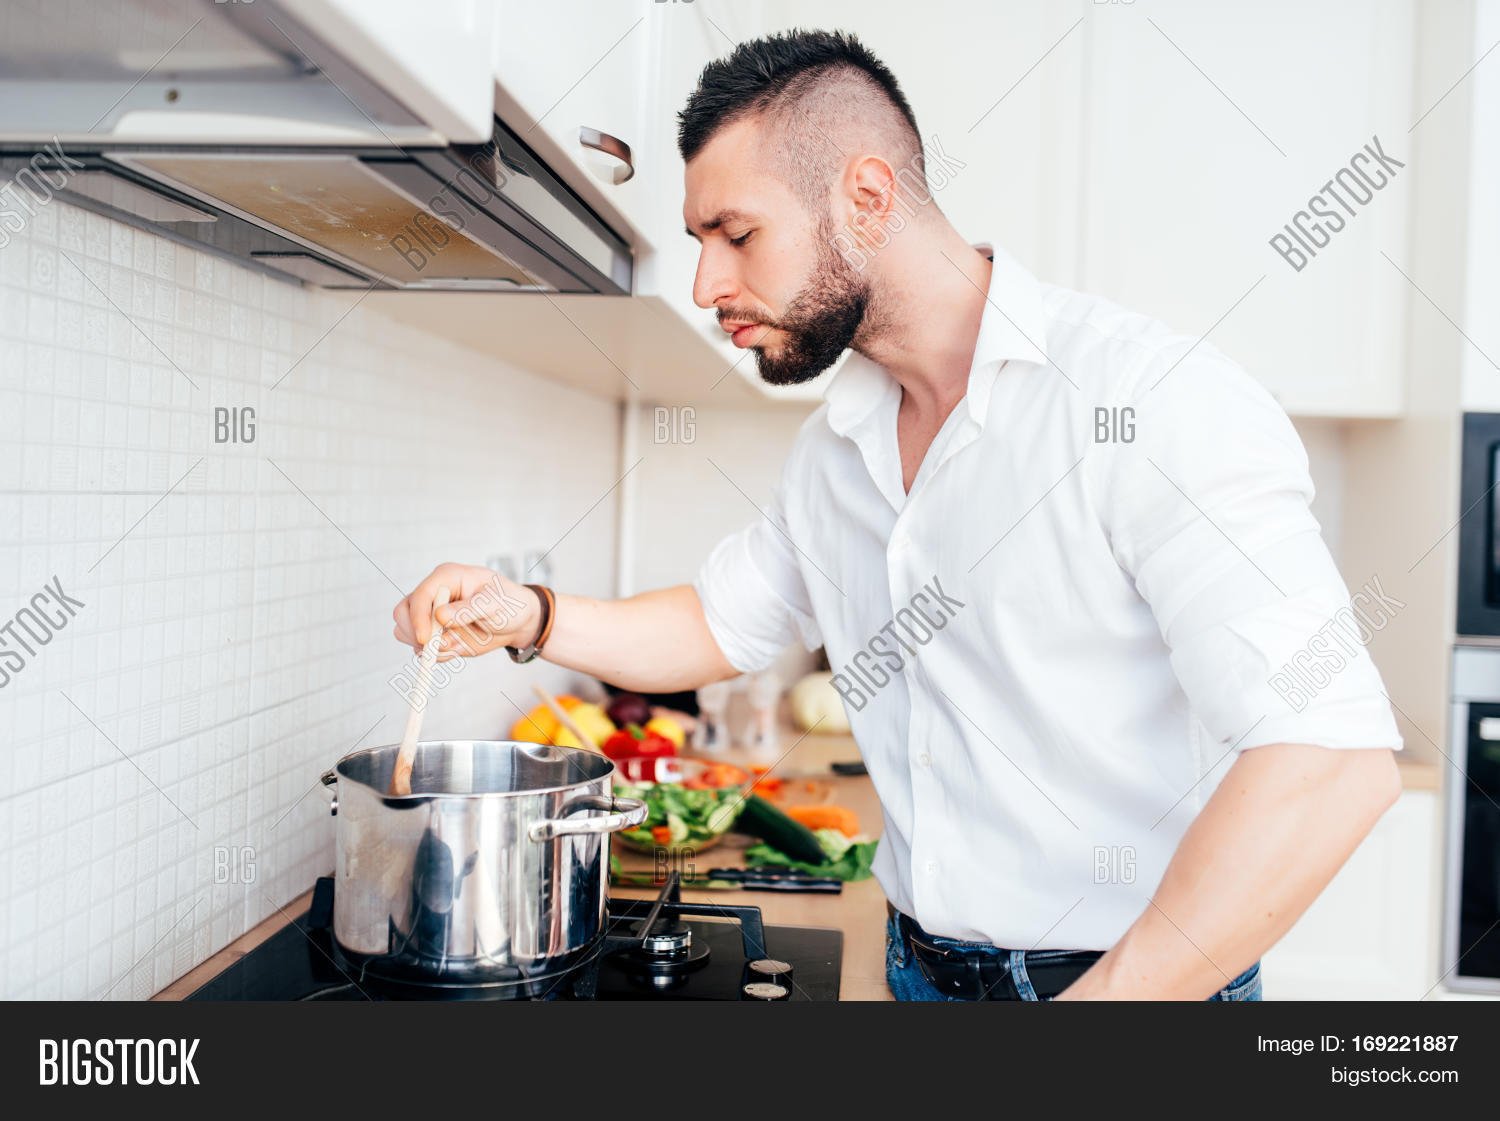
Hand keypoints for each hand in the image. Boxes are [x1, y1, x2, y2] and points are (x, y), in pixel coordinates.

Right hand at [392, 563, 539, 660]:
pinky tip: (458, 648)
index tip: (426, 639)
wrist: (516, 622)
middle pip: (402, 613)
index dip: (418, 617)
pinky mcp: (434, 633)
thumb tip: (440, 616)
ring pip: (406, 633)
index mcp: (446, 577)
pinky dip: (436, 655)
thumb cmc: (508, 604)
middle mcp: (434, 595)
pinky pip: (422, 649)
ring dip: (427, 646)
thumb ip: (468, 610)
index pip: (420, 595)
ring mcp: (431, 615)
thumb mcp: (494, 604)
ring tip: (457, 645)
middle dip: (417, 633)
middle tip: (441, 646)